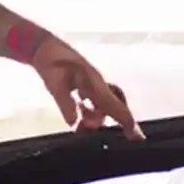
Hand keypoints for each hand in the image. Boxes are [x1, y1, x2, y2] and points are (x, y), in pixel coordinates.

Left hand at [30, 37, 145, 140]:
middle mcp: (98, 85)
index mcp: (97, 85)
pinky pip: (93, 99)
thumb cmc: (52, 63)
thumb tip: (74, 123)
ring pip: (104, 103)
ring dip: (100, 116)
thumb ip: (66, 104)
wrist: (44, 45)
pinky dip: (91, 110)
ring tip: (86, 126)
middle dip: (120, 119)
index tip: (139, 138)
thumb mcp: (56, 84)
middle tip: (124, 133)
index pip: (117, 108)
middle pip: (116, 106)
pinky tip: (82, 112)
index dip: (128, 123)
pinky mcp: (81, 82)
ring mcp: (90, 82)